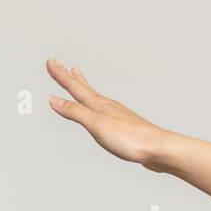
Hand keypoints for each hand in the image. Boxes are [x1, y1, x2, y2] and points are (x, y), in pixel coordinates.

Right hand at [46, 59, 169, 169]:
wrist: (159, 149)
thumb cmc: (131, 139)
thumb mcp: (96, 124)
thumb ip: (75, 112)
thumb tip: (54, 100)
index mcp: (99, 105)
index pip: (75, 86)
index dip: (61, 75)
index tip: (50, 61)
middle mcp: (108, 106)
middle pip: (85, 88)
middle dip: (70, 76)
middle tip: (61, 64)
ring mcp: (118, 115)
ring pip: (96, 96)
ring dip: (84, 86)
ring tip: (79, 77)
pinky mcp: (125, 126)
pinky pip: (105, 109)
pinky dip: (96, 103)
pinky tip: (101, 107)